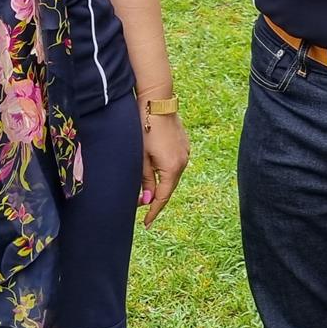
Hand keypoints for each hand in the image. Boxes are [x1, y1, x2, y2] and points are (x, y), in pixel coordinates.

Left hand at [136, 108, 189, 223]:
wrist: (157, 102)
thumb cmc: (144, 128)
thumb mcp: (140, 157)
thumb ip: (145, 180)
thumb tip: (147, 201)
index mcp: (172, 168)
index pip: (162, 197)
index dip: (153, 212)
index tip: (146, 224)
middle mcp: (183, 163)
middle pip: (169, 188)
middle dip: (156, 199)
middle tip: (141, 208)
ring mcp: (186, 153)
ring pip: (172, 176)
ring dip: (161, 184)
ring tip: (147, 190)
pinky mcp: (184, 145)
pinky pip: (175, 164)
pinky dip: (166, 171)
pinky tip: (156, 170)